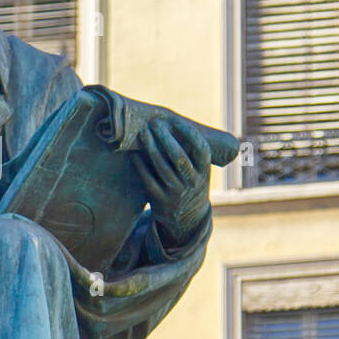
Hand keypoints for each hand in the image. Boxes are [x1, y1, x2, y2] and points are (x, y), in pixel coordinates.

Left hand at [133, 117, 211, 248]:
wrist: (187, 217)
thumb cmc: (190, 183)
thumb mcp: (198, 171)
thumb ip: (191, 153)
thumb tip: (172, 123)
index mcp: (204, 173)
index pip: (202, 150)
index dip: (190, 134)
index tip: (176, 121)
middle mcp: (192, 183)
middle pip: (179, 157)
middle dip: (165, 138)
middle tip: (154, 123)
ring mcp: (176, 193)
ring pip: (162, 167)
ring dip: (151, 147)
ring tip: (143, 133)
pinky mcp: (160, 201)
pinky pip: (148, 179)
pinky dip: (140, 164)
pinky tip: (134, 153)